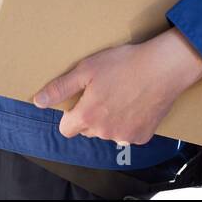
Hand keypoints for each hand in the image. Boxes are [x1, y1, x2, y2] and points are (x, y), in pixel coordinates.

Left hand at [31, 28, 201, 146]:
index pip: (66, 129)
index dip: (70, 114)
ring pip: (108, 133)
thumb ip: (60, 88)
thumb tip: (38, 102)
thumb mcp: (86, 69)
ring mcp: (125, 137)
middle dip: (90, 115)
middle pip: (87, 130)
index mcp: (87, 116)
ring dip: (109, 120)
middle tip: (103, 91)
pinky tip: (135, 103)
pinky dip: (129, 123)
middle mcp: (104, 132)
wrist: (163, 68)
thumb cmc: (124, 64)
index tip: (80, 99)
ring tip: (121, 95)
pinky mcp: (143, 136)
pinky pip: (128, 134)